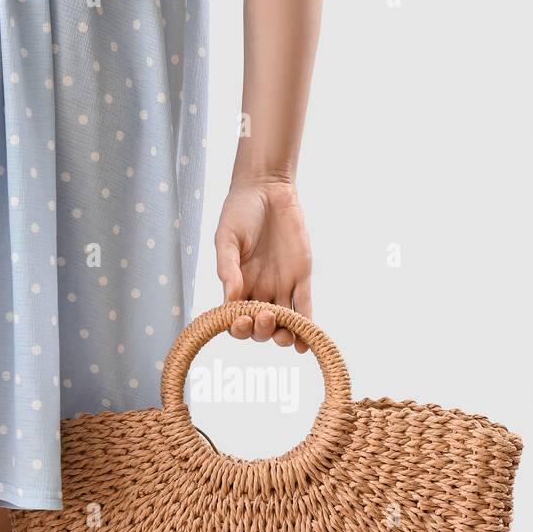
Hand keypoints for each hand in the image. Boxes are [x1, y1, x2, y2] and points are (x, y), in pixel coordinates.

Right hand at [213, 178, 312, 351]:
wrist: (266, 188)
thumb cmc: (239, 212)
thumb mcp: (226, 238)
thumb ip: (227, 267)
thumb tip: (230, 298)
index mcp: (237, 286)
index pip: (236, 318)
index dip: (238, 326)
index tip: (241, 320)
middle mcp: (258, 291)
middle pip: (260, 326)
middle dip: (262, 330)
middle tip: (265, 316)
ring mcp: (281, 286)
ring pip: (284, 322)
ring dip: (284, 335)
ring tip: (286, 337)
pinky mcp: (301, 277)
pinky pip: (304, 306)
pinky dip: (306, 326)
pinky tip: (305, 342)